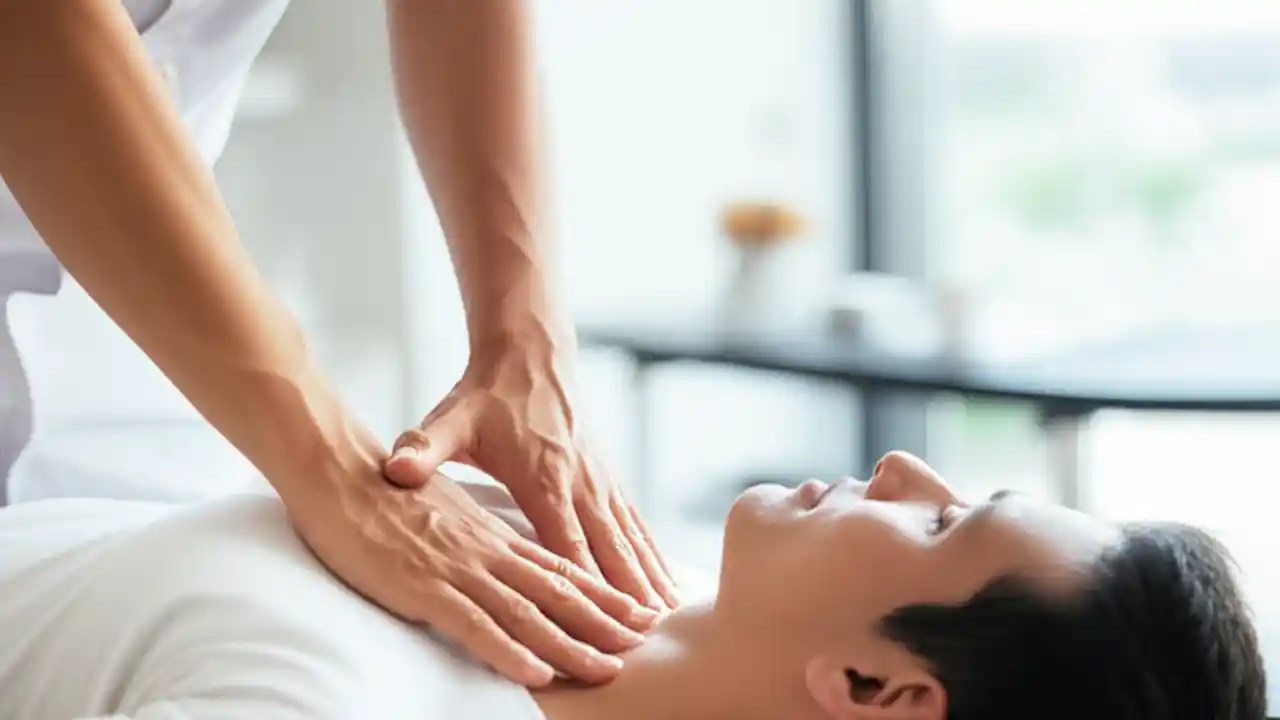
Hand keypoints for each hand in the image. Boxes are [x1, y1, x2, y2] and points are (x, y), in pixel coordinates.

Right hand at [284, 454, 658, 686]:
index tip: (632, 611)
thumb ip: (471, 539)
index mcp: (491, 535)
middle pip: (557, 590)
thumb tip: (491, 563)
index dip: (599, 591)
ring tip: (606, 669)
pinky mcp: (424, 585)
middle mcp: (486, 550)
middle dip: (603, 621)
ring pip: (529, 612)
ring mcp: (458, 568)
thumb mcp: (442, 514)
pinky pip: (476, 624)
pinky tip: (537, 673)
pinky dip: (510, 651)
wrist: (337, 470)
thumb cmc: (382, 495)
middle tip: (640, 644)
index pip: (558, 565)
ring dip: (570, 645)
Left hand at [385, 343, 680, 611]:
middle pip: (608, 551)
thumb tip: (394, 468)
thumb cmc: (486, 395)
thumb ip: (423, 449)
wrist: (530, 353)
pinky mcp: (607, 476)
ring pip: (630, 539)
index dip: (583, 588)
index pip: (566, 546)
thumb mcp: (450, 419)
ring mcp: (599, 479)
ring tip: (668, 620)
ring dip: (649, 579)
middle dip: (627, 597)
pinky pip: (634, 523)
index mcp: (542, 479)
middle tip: (647, 641)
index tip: (597, 627)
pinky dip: (652, 555)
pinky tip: (666, 583)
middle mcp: (579, 483)